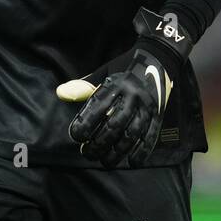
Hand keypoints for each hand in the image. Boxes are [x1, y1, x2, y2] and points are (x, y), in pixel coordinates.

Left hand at [56, 8, 193, 167]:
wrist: (160, 57)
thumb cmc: (125, 68)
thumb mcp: (105, 72)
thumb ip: (83, 86)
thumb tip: (60, 93)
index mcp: (116, 83)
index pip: (97, 106)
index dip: (86, 123)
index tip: (76, 136)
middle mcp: (132, 95)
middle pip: (114, 124)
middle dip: (99, 142)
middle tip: (87, 153)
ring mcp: (147, 106)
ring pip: (132, 133)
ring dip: (118, 151)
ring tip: (105, 161)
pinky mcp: (158, 114)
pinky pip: (151, 135)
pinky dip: (142, 151)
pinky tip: (133, 162)